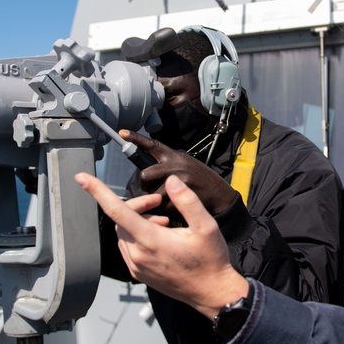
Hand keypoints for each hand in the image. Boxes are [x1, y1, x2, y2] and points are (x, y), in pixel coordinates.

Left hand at [76, 172, 249, 318]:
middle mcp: (138, 255)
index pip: (116, 211)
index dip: (98, 192)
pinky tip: (160, 235)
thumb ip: (187, 201)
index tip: (81, 178)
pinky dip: (138, 235)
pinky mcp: (139, 273)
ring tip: (164, 222)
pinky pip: (128, 247)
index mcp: (151, 241)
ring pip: (123, 233)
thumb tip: (171, 181)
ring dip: (137, 220)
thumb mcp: (206, 226)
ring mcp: (137, 267)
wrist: (212, 292)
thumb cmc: (210, 260)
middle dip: (136, 206)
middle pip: (120, 219)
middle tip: (158, 203)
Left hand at [122, 130, 237, 214]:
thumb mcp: (187, 163)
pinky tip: (171, 209)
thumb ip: (169, 163)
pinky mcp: (180, 200)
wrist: (221, 196)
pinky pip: (160, 206)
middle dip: (144, 183)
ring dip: (153, 199)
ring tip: (164, 200)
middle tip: (150, 188)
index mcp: (175, 157)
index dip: (136, 138)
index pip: (153, 145)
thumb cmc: (201, 180)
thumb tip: (148, 164)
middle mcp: (176, 167)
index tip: (122, 133)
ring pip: (151, 193)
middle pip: (145, 174)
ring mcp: (178, 183)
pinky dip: (162, 210)